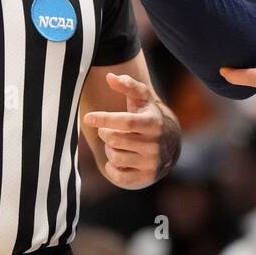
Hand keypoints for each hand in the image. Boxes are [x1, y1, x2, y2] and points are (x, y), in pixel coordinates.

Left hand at [82, 72, 166, 188]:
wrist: (167, 143)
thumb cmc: (147, 115)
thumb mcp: (141, 98)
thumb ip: (127, 85)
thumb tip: (110, 77)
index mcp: (153, 123)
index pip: (124, 122)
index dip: (104, 119)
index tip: (88, 118)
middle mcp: (154, 144)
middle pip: (115, 139)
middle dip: (105, 133)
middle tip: (107, 130)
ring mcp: (151, 162)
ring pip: (115, 157)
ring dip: (109, 150)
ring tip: (116, 144)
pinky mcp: (146, 177)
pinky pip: (118, 176)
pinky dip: (112, 168)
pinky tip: (116, 159)